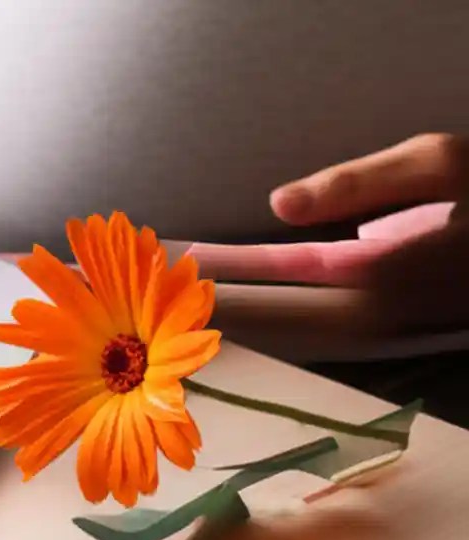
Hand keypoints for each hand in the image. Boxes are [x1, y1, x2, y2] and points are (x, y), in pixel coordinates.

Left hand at [188, 133, 468, 333]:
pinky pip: (311, 333)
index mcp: (375, 272)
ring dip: (232, 325)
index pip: (274, 276)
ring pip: (287, 335)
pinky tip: (233, 319)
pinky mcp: (386, 326)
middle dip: (207, 311)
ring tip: (174, 313)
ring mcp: (379, 327)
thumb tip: (278, 204)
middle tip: (146, 304)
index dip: (218, 271)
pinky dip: (268, 326)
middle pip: (269, 320)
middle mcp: (370, 312)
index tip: (167, 266)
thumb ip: (354, 184)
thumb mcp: (435, 162)